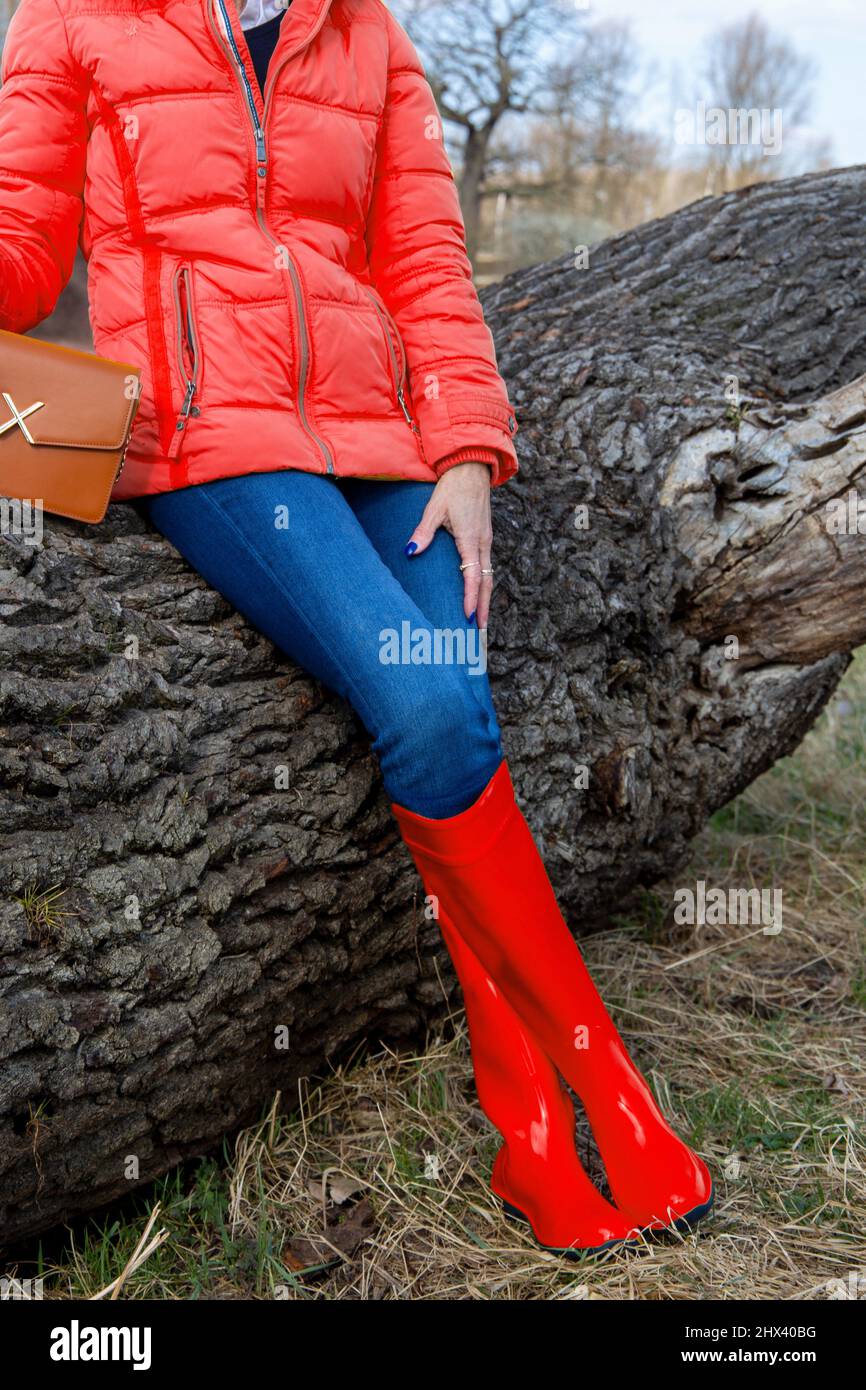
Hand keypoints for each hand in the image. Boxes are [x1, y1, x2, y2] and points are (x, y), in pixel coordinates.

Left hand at [403, 463, 493, 627]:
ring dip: (486, 599)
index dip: (471, 597)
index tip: (468, 616)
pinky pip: (486, 567)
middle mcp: (483, 543)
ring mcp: (486, 541)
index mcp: (471, 538)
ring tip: (481, 622)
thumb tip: (411, 551)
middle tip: (480, 632)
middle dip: (484, 608)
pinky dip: (484, 585)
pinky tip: (479, 595)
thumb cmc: (452, 488)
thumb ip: (423, 532)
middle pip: (486, 582)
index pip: (472, 575)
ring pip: (488, 576)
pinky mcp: (485, 538)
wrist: (472, 469)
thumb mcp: (434, 508)